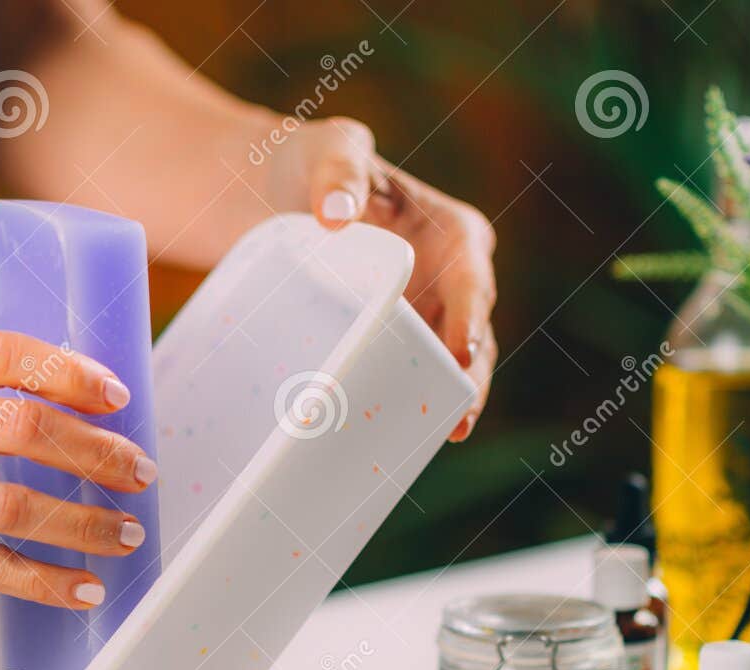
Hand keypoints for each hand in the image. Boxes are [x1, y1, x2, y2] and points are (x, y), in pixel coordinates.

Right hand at [0, 329, 155, 608]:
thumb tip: (55, 405)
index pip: (10, 352)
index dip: (75, 373)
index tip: (120, 398)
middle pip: (26, 426)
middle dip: (98, 454)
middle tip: (141, 471)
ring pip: (12, 502)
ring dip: (83, 522)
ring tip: (125, 533)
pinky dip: (41, 578)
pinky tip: (81, 587)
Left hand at [266, 117, 496, 440]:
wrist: (278, 196)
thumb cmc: (313, 165)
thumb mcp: (329, 152)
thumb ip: (339, 174)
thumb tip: (339, 216)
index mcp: (453, 234)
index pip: (471, 281)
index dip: (470, 319)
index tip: (463, 354)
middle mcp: (451, 279)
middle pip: (472, 336)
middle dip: (470, 379)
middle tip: (458, 420)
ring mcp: (427, 315)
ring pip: (449, 366)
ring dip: (447, 401)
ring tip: (438, 437)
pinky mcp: (397, 339)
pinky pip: (411, 374)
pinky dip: (408, 401)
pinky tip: (396, 438)